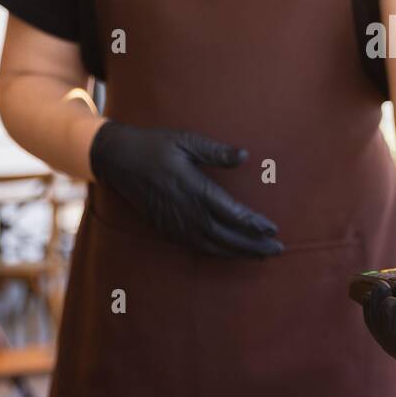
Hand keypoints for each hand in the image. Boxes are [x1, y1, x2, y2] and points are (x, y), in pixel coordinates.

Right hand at [89, 120, 283, 259]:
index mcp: (193, 188)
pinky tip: (232, 253)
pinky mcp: (167, 229)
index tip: (272, 229)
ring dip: (238, 253)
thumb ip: (216, 151)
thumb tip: (245, 155)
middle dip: (253, 245)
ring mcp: (175, 223)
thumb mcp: (186, 140)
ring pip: (212, 246)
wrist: (117, 160)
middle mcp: (185, 210)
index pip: (230, 212)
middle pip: (225, 235)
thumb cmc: (155, 146)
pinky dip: (218, 253)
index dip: (252, 223)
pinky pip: (197, 247)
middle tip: (278, 250)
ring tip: (262, 256)